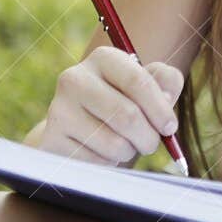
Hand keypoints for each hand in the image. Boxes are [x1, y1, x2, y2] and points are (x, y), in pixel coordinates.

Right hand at [31, 46, 183, 164]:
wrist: (76, 126)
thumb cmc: (121, 101)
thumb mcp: (147, 85)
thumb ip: (166, 82)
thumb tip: (167, 98)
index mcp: (104, 58)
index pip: (138, 81)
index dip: (160, 109)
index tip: (170, 127)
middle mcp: (75, 78)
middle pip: (127, 116)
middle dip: (149, 137)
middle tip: (151, 143)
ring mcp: (59, 108)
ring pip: (114, 143)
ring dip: (130, 151)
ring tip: (125, 144)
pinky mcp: (51, 139)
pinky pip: (96, 161)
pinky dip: (109, 162)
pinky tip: (102, 151)